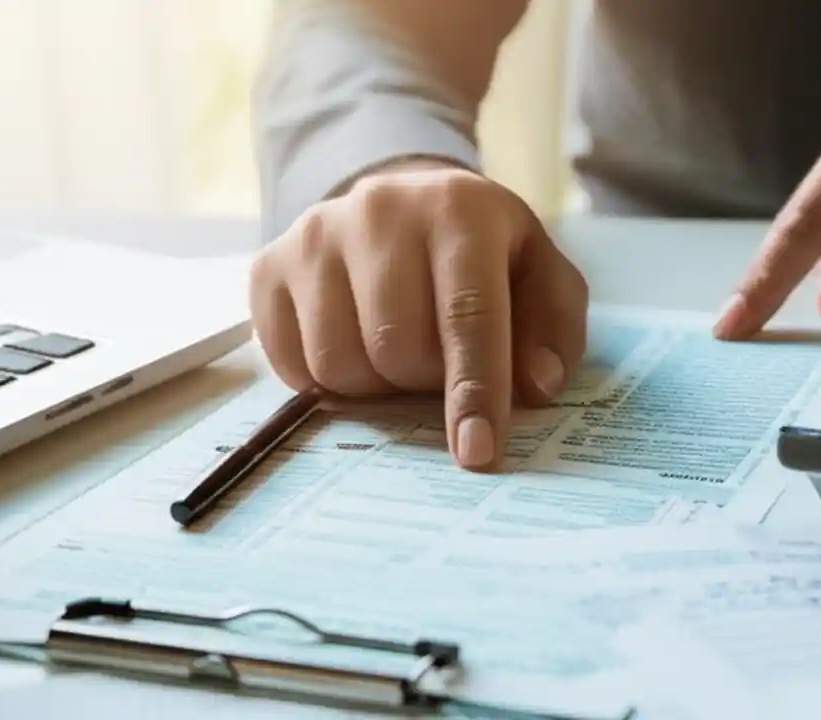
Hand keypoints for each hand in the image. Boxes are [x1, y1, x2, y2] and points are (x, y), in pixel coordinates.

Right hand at [249, 160, 587, 469]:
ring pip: (338, 363)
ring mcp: (314, 236)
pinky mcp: (267, 266)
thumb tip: (535, 386)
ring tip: (398, 352)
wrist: (408, 203)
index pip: (466, 315)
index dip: (474, 392)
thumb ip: (553, 331)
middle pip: (396, 348)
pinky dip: (327, 381)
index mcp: (459, 209)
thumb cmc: (485, 256)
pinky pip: (291, 366)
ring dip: (376, 386)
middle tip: (439, 365)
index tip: (477, 454)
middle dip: (425, 382)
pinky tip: (354, 344)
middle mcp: (378, 210)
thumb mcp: (540, 277)